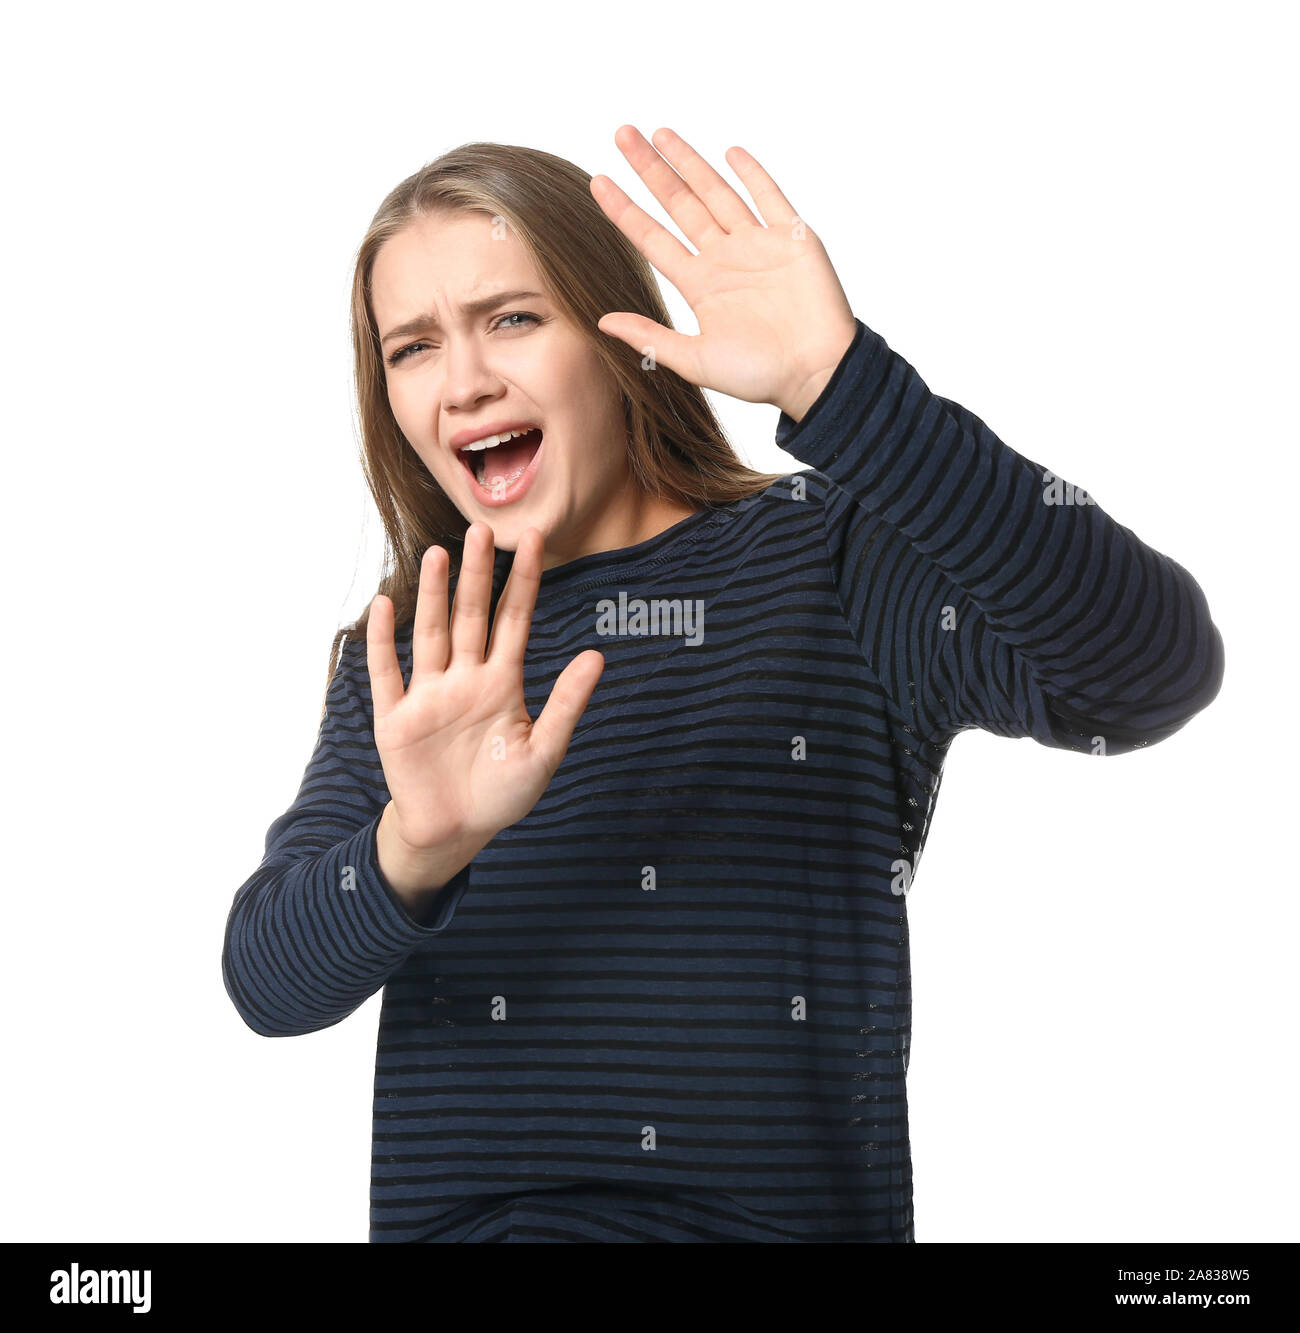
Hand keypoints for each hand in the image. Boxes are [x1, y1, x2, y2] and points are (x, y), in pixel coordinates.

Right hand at [366, 523, 604, 856]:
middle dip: (477, 574)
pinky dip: (382, 641)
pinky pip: (387, 673)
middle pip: (471, 616)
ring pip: (431, 634)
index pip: (515, 620)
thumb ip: (567, 704)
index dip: (524, 580)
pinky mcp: (396, 718)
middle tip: (480, 530)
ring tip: (437, 555)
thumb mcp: (544, 751)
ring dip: (432, 596)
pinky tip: (383, 605)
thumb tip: (598, 656)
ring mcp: (428, 695)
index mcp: (502, 683)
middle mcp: (465, 679)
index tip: (533, 538)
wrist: (455, 831)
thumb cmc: (503, 792)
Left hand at [590, 125, 857, 421]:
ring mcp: (757, 245)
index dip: (625, 210)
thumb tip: (601, 322)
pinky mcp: (792, 239)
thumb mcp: (694, 360)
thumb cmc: (758, 375)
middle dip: (651, 170)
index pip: (653, 238)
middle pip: (679, 204)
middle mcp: (724, 258)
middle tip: (622, 134)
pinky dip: (751, 174)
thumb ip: (650, 338)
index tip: (598, 181)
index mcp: (700, 285)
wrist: (815, 374)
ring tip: (660, 134)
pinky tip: (729, 152)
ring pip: (716, 192)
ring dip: (690, 162)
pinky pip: (769, 197)